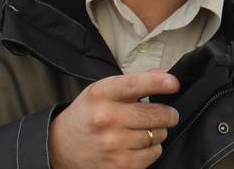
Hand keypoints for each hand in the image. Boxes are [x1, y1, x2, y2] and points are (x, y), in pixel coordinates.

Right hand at [49, 70, 181, 168]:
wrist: (60, 146)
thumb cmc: (88, 113)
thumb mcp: (104, 90)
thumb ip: (137, 80)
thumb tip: (169, 74)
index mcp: (102, 94)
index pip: (135, 84)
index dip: (158, 83)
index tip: (174, 83)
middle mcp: (106, 118)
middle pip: (157, 114)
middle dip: (169, 113)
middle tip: (166, 113)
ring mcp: (111, 144)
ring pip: (158, 135)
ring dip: (159, 132)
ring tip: (144, 130)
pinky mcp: (118, 165)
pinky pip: (153, 154)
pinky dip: (152, 149)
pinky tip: (139, 145)